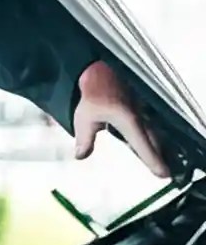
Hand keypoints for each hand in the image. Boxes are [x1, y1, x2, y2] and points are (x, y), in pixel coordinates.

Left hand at [73, 61, 169, 177]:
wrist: (100, 70)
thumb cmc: (92, 93)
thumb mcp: (84, 118)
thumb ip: (84, 139)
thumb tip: (80, 156)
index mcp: (128, 120)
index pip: (144, 145)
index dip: (153, 161)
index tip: (163, 174)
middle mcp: (141, 116)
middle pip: (156, 142)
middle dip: (159, 157)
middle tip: (163, 171)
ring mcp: (145, 110)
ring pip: (156, 133)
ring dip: (157, 147)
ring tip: (158, 161)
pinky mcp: (144, 107)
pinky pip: (152, 126)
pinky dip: (152, 137)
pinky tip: (150, 144)